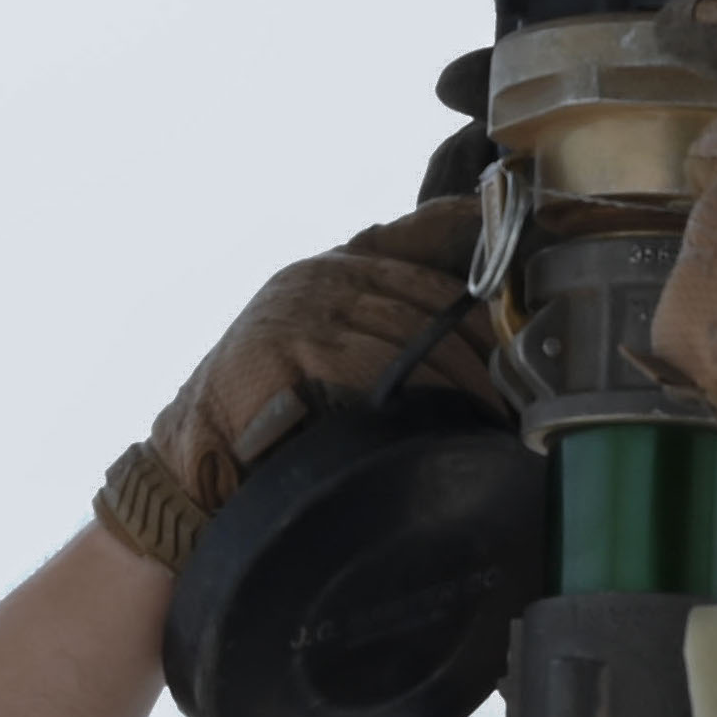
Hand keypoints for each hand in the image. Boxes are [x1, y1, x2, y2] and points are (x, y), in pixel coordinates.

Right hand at [94, 201, 495, 570]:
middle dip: (480, 344)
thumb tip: (470, 345)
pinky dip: (418, 388)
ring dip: (461, 374)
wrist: (194, 465)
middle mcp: (317, 275)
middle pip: (426, 294)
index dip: (477, 273)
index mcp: (331, 270)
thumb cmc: (269, 422)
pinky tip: (448, 414)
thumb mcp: (328, 359)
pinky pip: (373, 360)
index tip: (522, 295)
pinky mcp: (288, 343)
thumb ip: (380, 332)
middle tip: (521, 389)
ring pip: (408, 327)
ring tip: (496, 412)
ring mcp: (300, 305)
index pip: (421, 251)